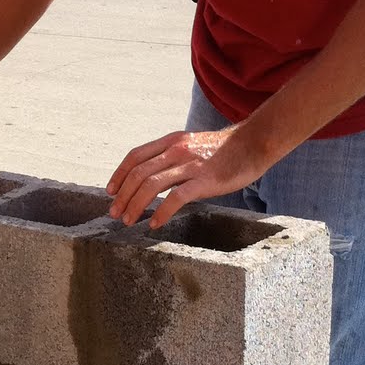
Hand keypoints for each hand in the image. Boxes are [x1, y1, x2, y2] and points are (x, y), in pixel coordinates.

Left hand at [106, 126, 267, 227]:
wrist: (254, 143)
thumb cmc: (223, 150)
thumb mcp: (191, 145)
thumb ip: (171, 157)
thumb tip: (151, 177)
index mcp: (171, 141)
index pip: (135, 156)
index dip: (119, 174)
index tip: (110, 191)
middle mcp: (176, 150)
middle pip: (138, 173)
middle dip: (122, 195)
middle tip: (114, 213)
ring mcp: (190, 165)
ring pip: (151, 185)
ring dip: (135, 205)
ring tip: (128, 221)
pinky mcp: (205, 180)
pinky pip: (176, 198)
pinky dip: (161, 212)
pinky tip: (155, 224)